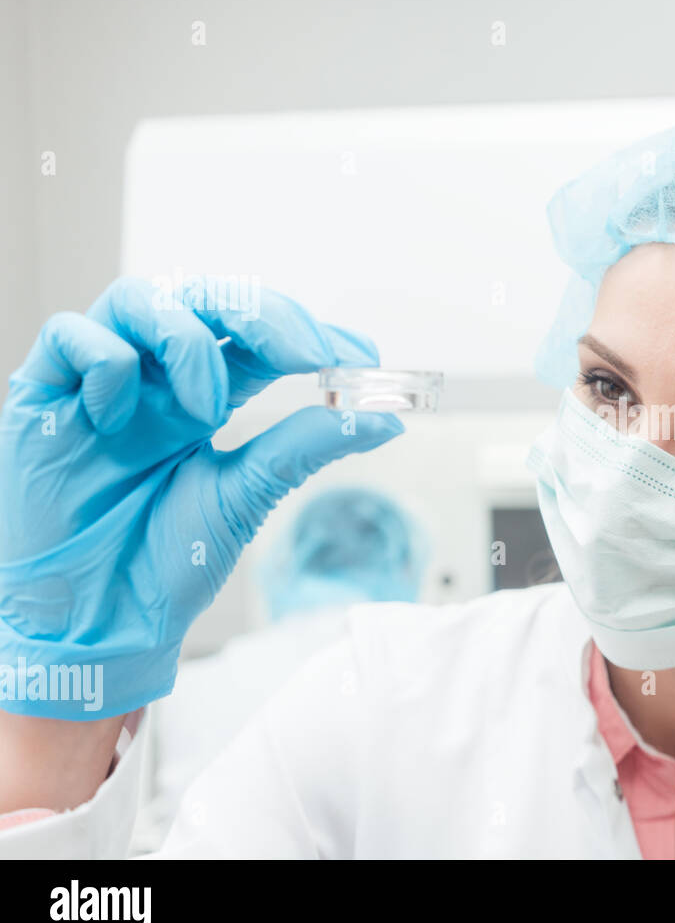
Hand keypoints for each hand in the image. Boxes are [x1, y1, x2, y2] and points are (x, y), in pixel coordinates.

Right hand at [0, 278, 402, 719]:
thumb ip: (304, 447)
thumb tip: (384, 418)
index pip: (257, 335)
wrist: (97, 623)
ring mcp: (99, 384)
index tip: (360, 357)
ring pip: (140, 298)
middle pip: (206, 300)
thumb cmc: (163, 562)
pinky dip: (107, 361)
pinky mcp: (41, 397)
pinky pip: (70, 334)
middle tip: (308, 354)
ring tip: (207, 409)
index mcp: (203, 395)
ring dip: (188, 339)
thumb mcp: (246, 495)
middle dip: (264, 315)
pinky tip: (119, 416)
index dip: (308, 332)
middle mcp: (154, 380)